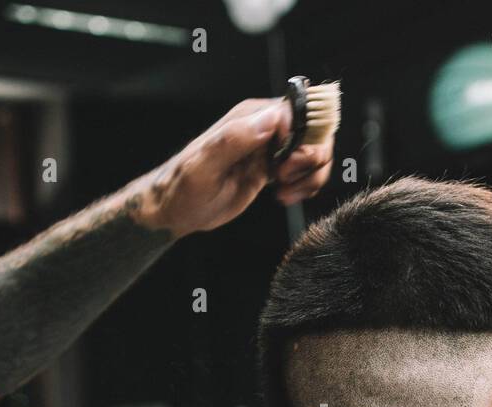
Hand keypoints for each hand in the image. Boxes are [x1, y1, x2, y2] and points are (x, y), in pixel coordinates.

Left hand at [139, 97, 335, 237]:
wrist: (176, 209)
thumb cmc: (183, 188)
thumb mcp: (202, 166)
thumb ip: (234, 140)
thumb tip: (271, 120)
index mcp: (249, 118)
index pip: (297, 112)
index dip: (302, 138)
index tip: (285, 166)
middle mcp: (264, 127)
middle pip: (314, 130)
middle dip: (311, 158)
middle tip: (286, 180)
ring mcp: (270, 148)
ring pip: (315, 150)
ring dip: (311, 175)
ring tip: (286, 192)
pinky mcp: (272, 167)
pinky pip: (306, 169)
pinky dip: (306, 184)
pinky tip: (285, 196)